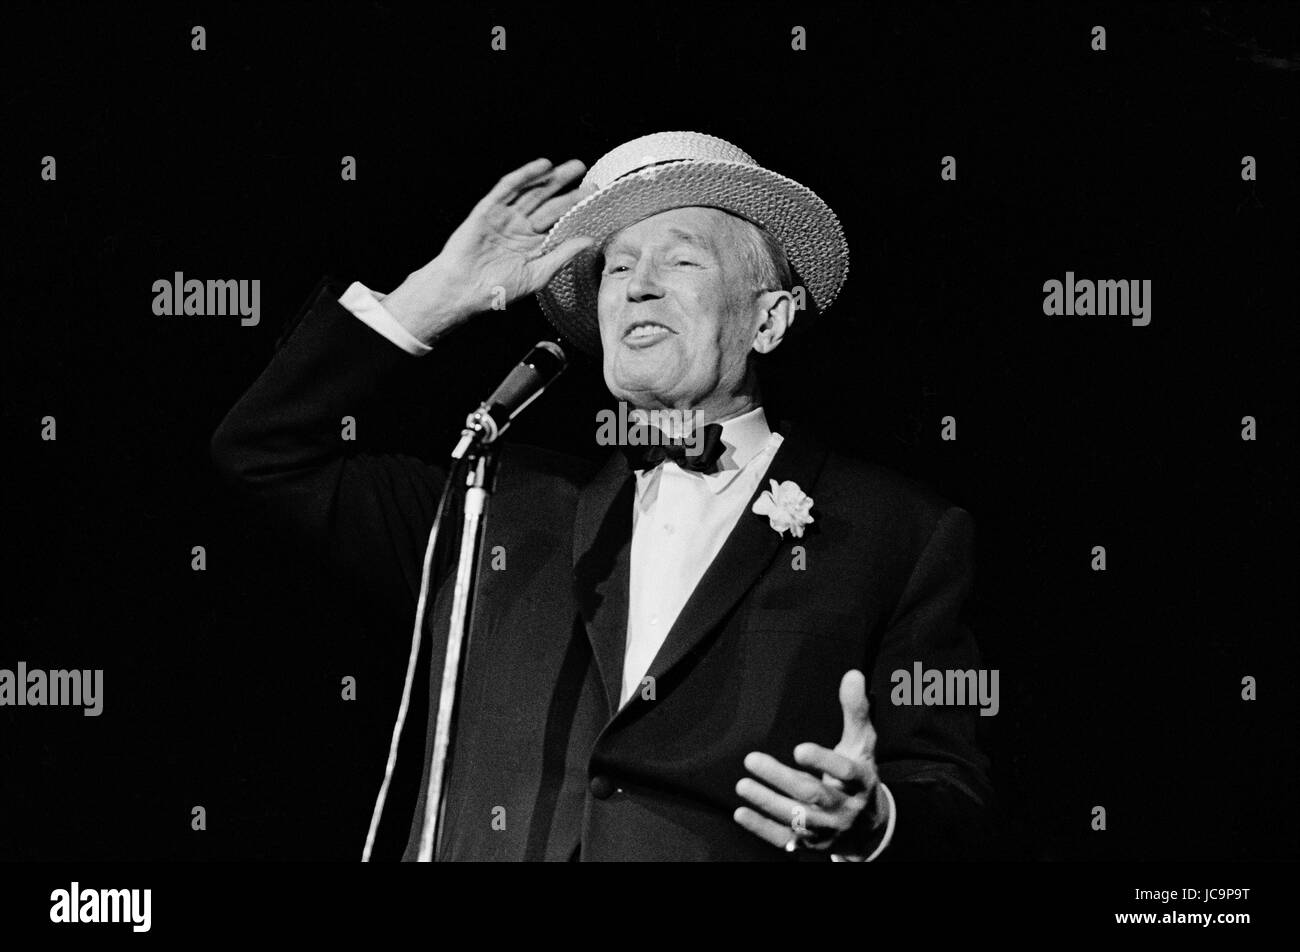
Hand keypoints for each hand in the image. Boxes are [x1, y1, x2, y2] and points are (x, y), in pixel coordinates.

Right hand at [383, 157, 595, 340]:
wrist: (463, 290)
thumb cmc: (497, 289)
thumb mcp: (538, 275)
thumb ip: (562, 255)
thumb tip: (588, 240)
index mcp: (532, 244)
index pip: (558, 222)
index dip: (575, 209)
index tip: (594, 198)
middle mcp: (520, 228)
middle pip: (548, 203)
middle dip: (568, 189)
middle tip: (589, 177)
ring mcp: (504, 217)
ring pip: (532, 192)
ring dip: (551, 178)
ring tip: (573, 168)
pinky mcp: (488, 209)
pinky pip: (508, 189)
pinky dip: (525, 176)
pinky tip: (542, 167)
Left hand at [733, 670, 888, 855]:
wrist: (868, 828)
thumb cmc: (859, 776)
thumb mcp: (862, 745)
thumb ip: (856, 711)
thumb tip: (852, 674)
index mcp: (860, 781)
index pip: (846, 772)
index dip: (823, 762)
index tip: (799, 749)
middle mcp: (844, 808)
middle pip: (813, 795)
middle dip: (782, 779)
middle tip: (752, 760)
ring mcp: (827, 830)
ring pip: (796, 818)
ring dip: (767, 802)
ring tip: (743, 784)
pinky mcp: (811, 844)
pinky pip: (785, 839)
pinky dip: (762, 828)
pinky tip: (740, 812)